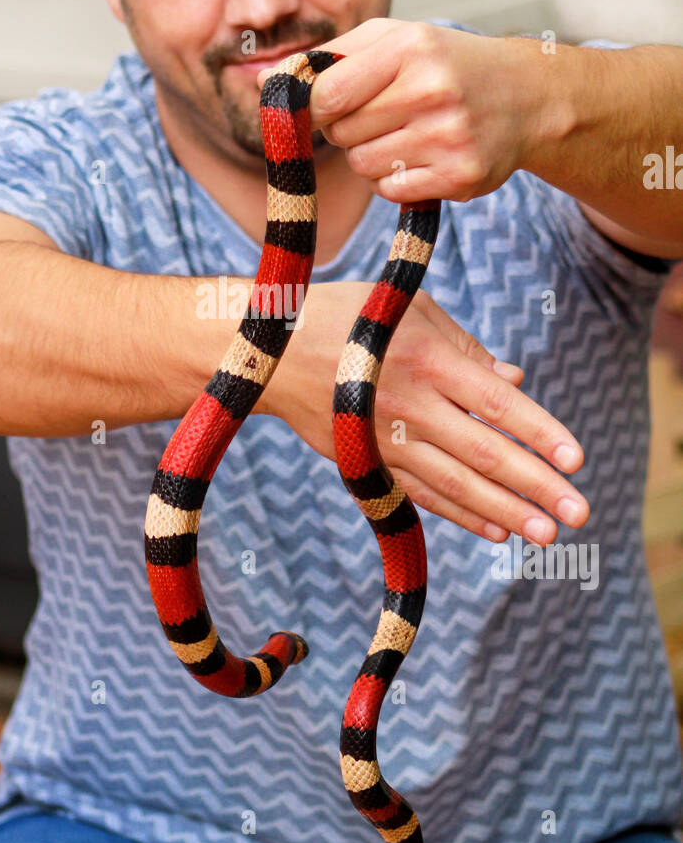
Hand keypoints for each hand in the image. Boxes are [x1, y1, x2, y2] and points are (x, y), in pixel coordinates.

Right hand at [259, 282, 588, 544]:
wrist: (264, 350)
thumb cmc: (347, 317)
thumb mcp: (409, 310)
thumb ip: (466, 346)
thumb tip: (516, 384)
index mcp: (425, 357)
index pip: (496, 403)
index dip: (539, 433)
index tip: (577, 459)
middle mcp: (406, 403)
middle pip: (483, 451)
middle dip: (535, 485)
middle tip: (579, 512)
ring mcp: (382, 438)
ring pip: (454, 483)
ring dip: (504, 511)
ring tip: (546, 532)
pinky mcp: (364, 460)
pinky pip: (419, 493)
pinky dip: (459, 513)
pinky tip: (496, 529)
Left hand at [260, 19, 549, 203]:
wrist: (525, 96)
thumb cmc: (443, 63)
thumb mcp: (392, 40)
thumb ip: (327, 59)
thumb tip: (264, 83)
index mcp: (411, 49)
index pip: (328, 93)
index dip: (318, 105)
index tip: (329, 103)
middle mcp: (432, 92)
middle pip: (342, 133)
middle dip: (348, 127)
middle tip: (381, 113)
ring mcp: (449, 138)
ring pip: (363, 164)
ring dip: (371, 153)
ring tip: (404, 131)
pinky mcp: (460, 177)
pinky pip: (390, 190)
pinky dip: (394, 178)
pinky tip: (421, 154)